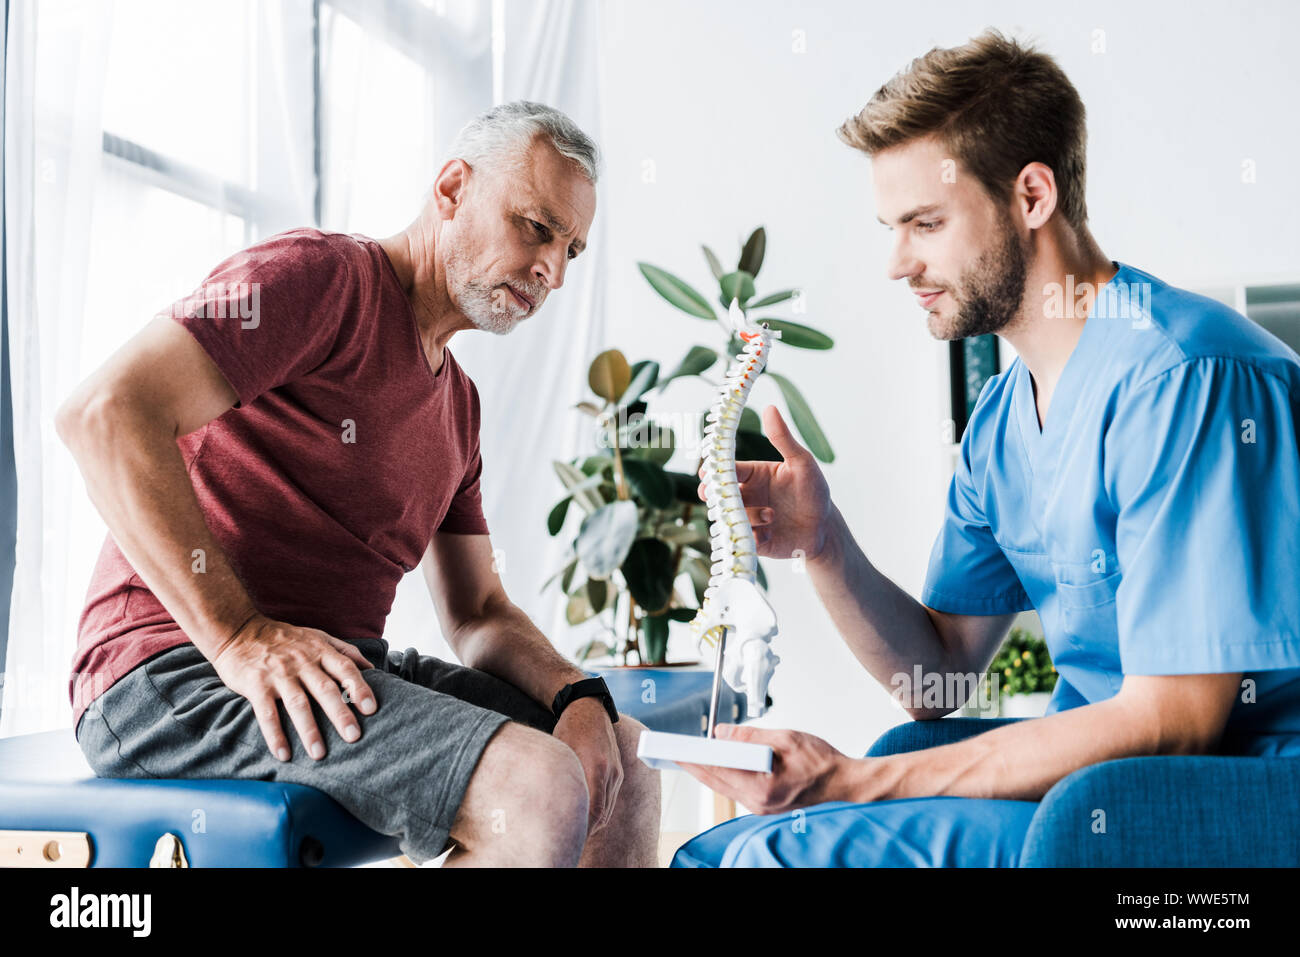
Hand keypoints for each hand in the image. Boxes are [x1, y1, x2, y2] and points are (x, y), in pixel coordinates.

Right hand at [210, 613, 377, 762]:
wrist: (239, 630)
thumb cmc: (283, 638)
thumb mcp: (317, 636)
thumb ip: (344, 651)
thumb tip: (372, 668)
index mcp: (320, 651)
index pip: (345, 669)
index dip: (359, 688)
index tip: (371, 709)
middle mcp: (302, 662)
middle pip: (325, 689)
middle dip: (340, 714)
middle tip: (353, 736)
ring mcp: (279, 674)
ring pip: (298, 704)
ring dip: (309, 730)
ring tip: (319, 754)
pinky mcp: (256, 685)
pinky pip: (267, 713)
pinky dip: (275, 734)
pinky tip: (284, 754)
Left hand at [552, 697, 622, 833]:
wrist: (589, 707)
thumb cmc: (568, 729)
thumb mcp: (560, 753)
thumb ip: (563, 781)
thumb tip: (553, 807)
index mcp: (596, 769)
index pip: (592, 812)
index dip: (582, 831)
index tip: (569, 842)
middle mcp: (610, 773)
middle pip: (601, 816)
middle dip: (585, 833)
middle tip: (567, 844)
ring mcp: (616, 773)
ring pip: (606, 811)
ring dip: (592, 824)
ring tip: (573, 834)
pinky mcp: (617, 772)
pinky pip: (609, 800)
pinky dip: (598, 812)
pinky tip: (584, 817)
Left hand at [678, 724, 853, 813]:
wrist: (844, 783)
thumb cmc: (821, 762)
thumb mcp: (785, 738)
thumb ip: (749, 736)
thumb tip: (720, 732)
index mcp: (761, 787)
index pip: (717, 771)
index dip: (692, 759)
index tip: (674, 749)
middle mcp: (757, 803)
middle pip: (715, 781)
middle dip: (694, 765)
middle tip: (673, 750)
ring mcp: (760, 806)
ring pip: (724, 786)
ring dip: (707, 770)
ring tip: (689, 754)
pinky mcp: (764, 804)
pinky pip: (735, 788)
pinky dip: (724, 775)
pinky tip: (716, 763)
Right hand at [698, 405, 831, 560]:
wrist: (825, 528)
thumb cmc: (814, 491)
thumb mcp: (802, 462)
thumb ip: (783, 438)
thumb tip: (770, 407)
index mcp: (754, 474)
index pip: (728, 469)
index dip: (715, 470)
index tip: (707, 472)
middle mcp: (747, 495)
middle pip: (719, 493)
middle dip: (711, 494)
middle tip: (710, 495)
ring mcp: (749, 518)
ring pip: (731, 516)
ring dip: (748, 516)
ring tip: (772, 516)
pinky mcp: (754, 540)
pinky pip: (743, 538)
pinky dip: (754, 535)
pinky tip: (771, 534)